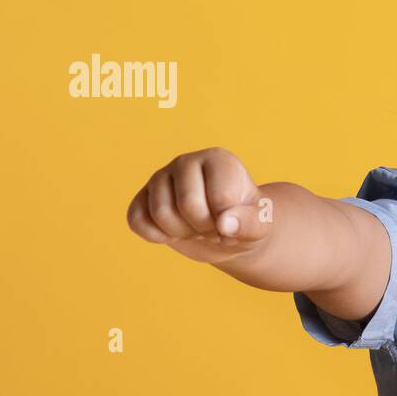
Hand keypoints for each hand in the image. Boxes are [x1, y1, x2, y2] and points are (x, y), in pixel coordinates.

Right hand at [127, 146, 271, 263]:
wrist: (226, 234)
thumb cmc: (245, 222)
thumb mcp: (260, 226)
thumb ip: (250, 223)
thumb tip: (225, 224)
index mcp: (219, 159)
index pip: (220, 197)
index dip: (228, 222)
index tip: (234, 221)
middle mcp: (186, 161)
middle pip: (188, 204)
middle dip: (204, 228)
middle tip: (213, 227)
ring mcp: (160, 177)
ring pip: (160, 213)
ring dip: (181, 233)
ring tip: (195, 226)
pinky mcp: (141, 197)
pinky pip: (136, 220)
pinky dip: (156, 236)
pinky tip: (173, 231)